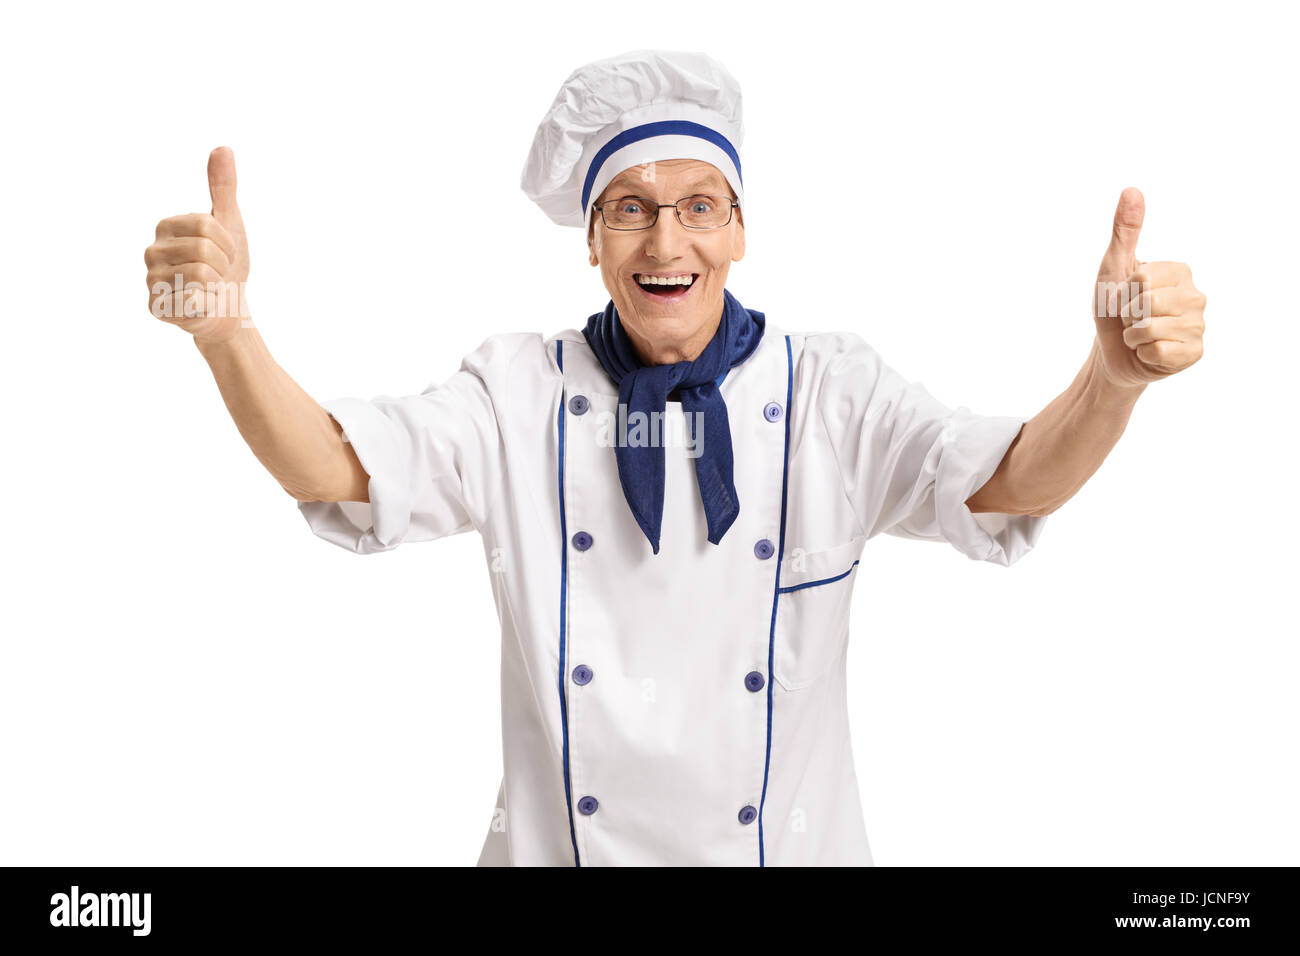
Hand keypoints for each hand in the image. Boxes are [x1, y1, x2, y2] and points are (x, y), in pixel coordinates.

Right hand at [145, 146, 250, 343]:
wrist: (229, 309)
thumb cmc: (228, 265)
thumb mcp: (229, 222)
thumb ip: (223, 187)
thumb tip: (223, 148)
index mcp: (165, 226)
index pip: (207, 225)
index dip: (227, 243)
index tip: (224, 252)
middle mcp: (152, 251)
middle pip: (204, 250)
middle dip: (223, 265)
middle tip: (218, 274)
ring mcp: (151, 281)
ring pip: (201, 274)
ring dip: (217, 286)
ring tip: (210, 288)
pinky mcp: (157, 308)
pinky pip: (195, 300)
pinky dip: (209, 305)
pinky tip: (201, 305)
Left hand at [1092, 188, 1205, 387]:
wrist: (1111, 352)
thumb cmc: (1113, 308)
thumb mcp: (1113, 267)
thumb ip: (1124, 231)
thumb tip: (1131, 190)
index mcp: (1180, 272)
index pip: (1142, 279)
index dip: (1123, 291)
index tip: (1126, 296)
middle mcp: (1196, 296)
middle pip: (1148, 303)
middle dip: (1126, 314)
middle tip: (1130, 318)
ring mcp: (1198, 326)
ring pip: (1151, 329)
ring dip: (1132, 335)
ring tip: (1138, 334)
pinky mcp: (1194, 353)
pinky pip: (1159, 352)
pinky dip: (1144, 354)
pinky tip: (1149, 352)